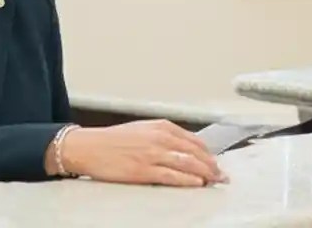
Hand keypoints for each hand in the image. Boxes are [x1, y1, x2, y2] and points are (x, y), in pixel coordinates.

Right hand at [59, 120, 226, 187]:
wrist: (89, 146)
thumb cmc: (113, 140)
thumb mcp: (142, 130)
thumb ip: (163, 136)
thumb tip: (183, 149)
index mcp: (160, 127)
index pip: (193, 140)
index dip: (207, 153)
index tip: (215, 161)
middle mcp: (160, 138)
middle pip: (195, 152)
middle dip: (211, 165)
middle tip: (221, 174)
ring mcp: (153, 154)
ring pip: (188, 164)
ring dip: (205, 173)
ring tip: (214, 181)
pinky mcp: (144, 170)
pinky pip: (173, 176)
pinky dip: (188, 180)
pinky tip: (197, 184)